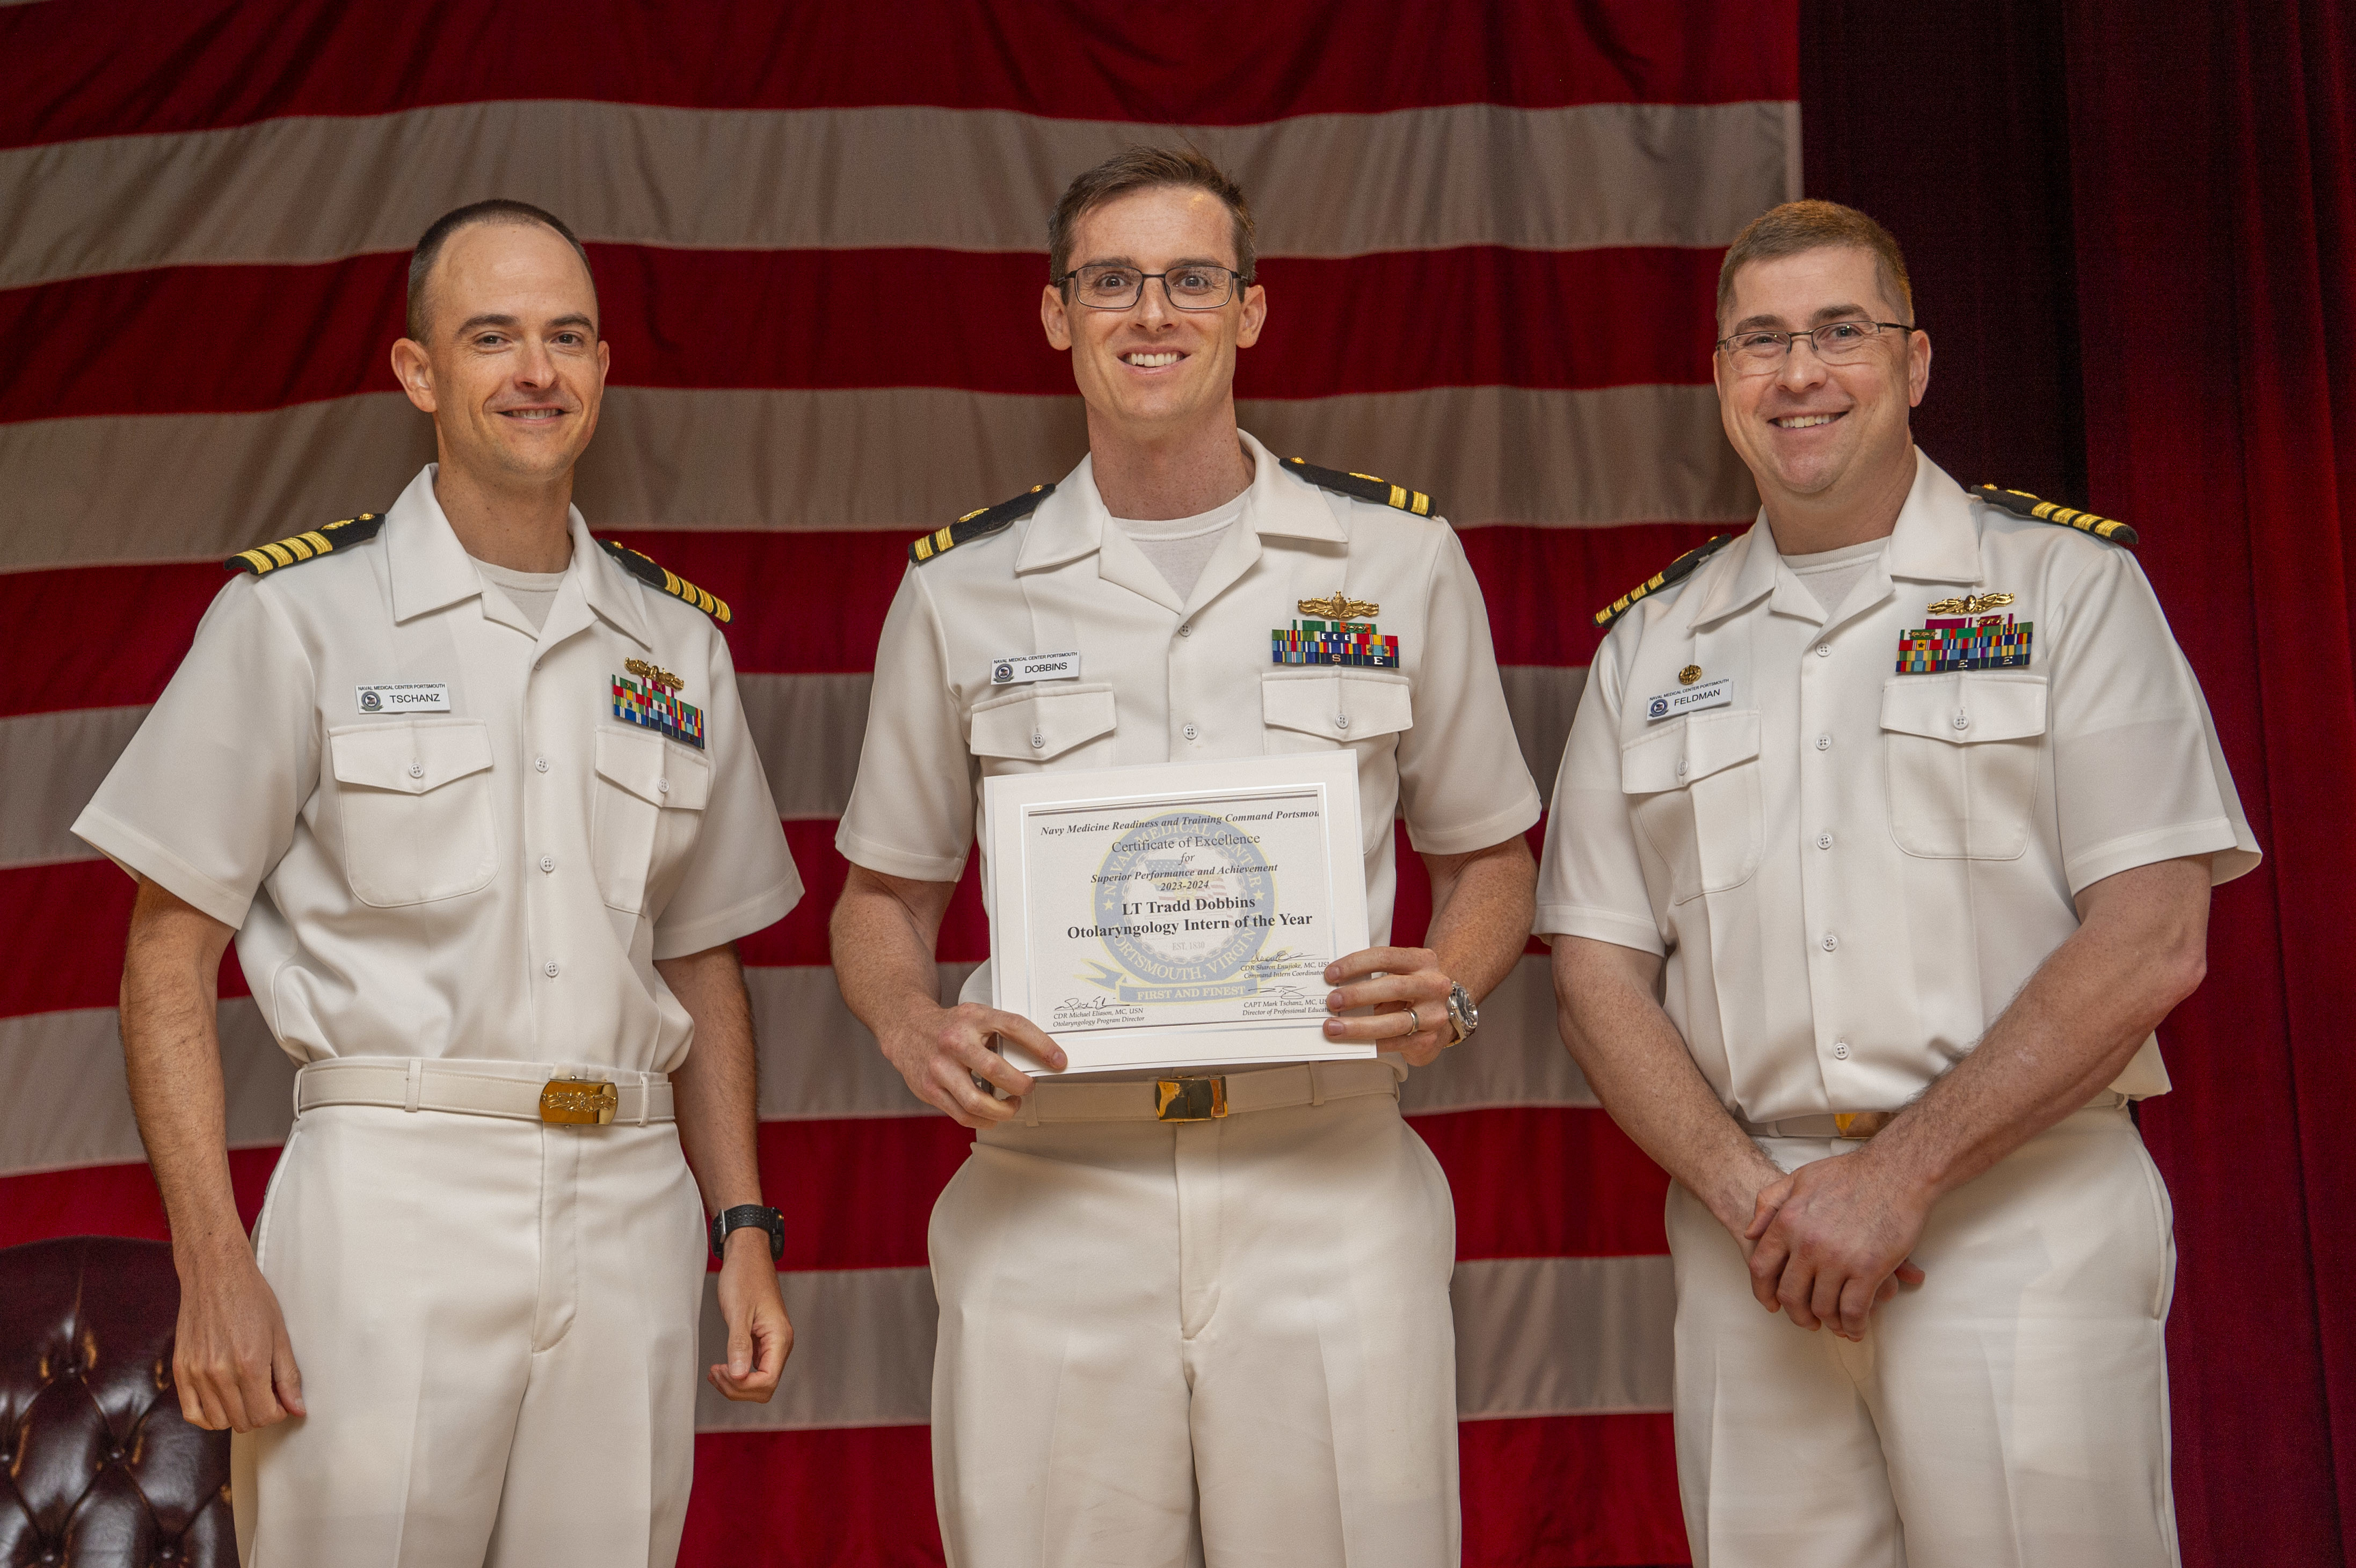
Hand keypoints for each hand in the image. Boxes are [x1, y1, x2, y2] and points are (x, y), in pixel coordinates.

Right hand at [172, 1249, 303, 1431]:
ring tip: (245, 1393)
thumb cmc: (252, 1299)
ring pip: (217, 1422)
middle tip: (265, 1393)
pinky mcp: (180, 1370)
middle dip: (259, 1413)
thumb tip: (296, 1409)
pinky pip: (192, 1413)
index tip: (280, 1399)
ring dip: (235, 1415)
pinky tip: (222, 1401)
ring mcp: (196, 1374)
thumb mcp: (280, 1335)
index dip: (277, 1412)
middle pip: (242, 1421)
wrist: (216, 1275)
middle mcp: (219, 1374)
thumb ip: (288, 1376)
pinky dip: (209, 1415)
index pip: (264, 1416)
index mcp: (249, 1365)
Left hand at [709, 1231, 792, 1401]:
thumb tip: (739, 1376)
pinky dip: (737, 1373)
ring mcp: (772, 1344)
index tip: (722, 1371)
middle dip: (738, 1388)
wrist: (748, 1256)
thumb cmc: (745, 1277)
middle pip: (764, 1387)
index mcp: (780, 1338)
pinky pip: (753, 1368)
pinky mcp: (762, 1341)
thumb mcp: (739, 1311)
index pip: (768, 1381)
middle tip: (715, 1373)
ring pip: (759, 1381)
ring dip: (736, 1383)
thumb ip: (739, 1345)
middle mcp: (780, 1344)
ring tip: (715, 1372)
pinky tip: (721, 1366)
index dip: (743, 1385)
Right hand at [876, 1000, 1067, 1127]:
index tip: (1058, 1060)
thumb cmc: (948, 1026)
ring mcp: (939, 1067)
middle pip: (996, 1069)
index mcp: (972, 1018)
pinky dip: (984, 1120)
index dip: (1041, 1045)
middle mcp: (954, 1041)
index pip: (1014, 1027)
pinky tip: (992, 1113)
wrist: (905, 1027)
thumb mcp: (975, 1016)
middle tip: (1027, 1087)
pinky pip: (962, 1115)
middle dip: (1021, 1085)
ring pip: (977, 1101)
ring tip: (1011, 1105)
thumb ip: (1000, 1032)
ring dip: (1003, 1110)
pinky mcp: (929, 1089)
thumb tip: (1038, 1056)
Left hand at [1322, 946, 1456, 1067]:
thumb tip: (1333, 987)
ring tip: (1333, 1028)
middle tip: (1331, 1001)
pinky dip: (1370, 1043)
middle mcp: (1433, 985)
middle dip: (1358, 995)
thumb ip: (1372, 976)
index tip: (1331, 974)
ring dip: (1359, 1026)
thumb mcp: (1398, 974)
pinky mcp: (1429, 1040)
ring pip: (1395, 1022)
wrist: (1440, 1014)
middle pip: (1393, 987)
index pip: (1386, 957)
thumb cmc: (1409, 990)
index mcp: (1422, 961)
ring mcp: (1434, 1015)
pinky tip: (1351, 1043)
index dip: (1356, 964)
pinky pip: (1395, 1043)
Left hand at [1741, 1151, 1929, 1340]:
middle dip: (1797, 1314)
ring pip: (1822, 1307)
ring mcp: (1838, 1259)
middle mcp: (1808, 1244)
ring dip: (1827, 1322)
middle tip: (1806, 1320)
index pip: (1762, 1268)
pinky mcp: (1869, 1270)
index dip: (1763, 1292)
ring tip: (1833, 1324)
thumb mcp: (1798, 1178)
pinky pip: (1853, 1311)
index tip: (1771, 1304)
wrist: (1895, 1172)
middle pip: (1790, 1294)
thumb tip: (1750, 1231)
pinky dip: (1853, 1325)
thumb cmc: (1850, 1174)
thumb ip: (1769, 1203)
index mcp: (1787, 1223)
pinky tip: (1855, 1327)